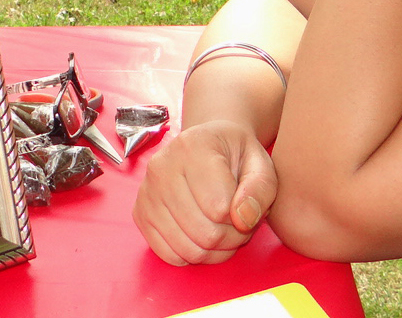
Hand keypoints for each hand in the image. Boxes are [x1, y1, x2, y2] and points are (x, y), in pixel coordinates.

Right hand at [132, 119, 278, 265]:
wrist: (207, 146)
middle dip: (232, 237)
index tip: (245, 203)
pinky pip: (169, 255)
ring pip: (188, 249)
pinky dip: (193, 256)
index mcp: (192, 147)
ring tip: (224, 229)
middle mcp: (161, 167)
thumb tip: (242, 220)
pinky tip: (203, 236)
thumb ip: (260, 189)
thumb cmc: (235, 155)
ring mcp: (147, 192)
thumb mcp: (261, 164)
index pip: (220, 207)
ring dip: (215, 250)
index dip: (243, 216)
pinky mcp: (140, 213)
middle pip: (205, 233)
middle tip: (239, 222)